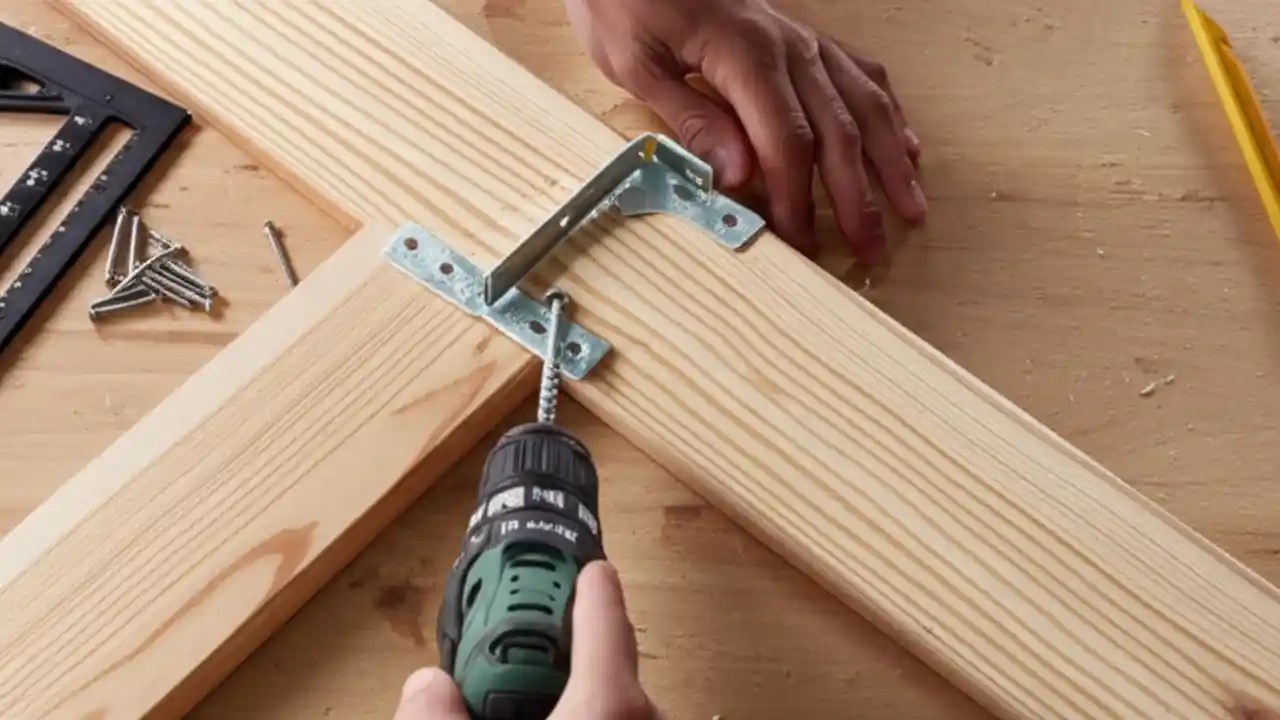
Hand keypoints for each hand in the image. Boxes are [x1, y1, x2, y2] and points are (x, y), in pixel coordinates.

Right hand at [394, 561, 656, 719]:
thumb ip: (439, 717)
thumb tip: (426, 687)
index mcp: (606, 707)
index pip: (607, 624)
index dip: (595, 591)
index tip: (593, 570)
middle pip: (618, 669)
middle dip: (582, 656)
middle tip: (545, 649)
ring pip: (624, 710)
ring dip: (587, 702)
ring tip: (540, 705)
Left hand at [564, 0, 925, 260]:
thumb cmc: (626, 1)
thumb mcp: (636, 64)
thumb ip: (691, 118)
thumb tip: (738, 177)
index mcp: (745, 55)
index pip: (787, 141)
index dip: (797, 198)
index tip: (801, 243)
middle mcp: (789, 46)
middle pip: (837, 131)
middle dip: (857, 196)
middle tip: (871, 249)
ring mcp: (803, 39)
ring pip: (863, 104)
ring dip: (890, 160)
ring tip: (911, 207)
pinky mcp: (804, 37)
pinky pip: (860, 74)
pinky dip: (887, 113)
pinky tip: (905, 145)